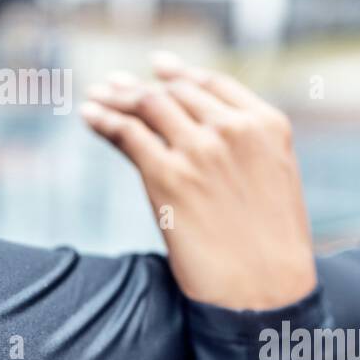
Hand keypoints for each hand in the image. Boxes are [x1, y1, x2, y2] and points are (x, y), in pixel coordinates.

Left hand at [79, 51, 317, 311]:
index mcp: (267, 125)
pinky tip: (88, 115)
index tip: (159, 67)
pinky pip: (126, 134)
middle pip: (175, 92)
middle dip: (142, 87)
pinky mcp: (166, 176)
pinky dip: (103, 120)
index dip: (181, 73)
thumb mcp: (270, 182)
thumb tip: (204, 134)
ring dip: (117, 97)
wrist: (266, 293)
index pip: (213, 84)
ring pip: (147, 105)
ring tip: (97, 96)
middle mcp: (233, 128)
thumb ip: (244, 150)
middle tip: (115, 85)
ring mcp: (199, 149)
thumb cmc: (270, 248)